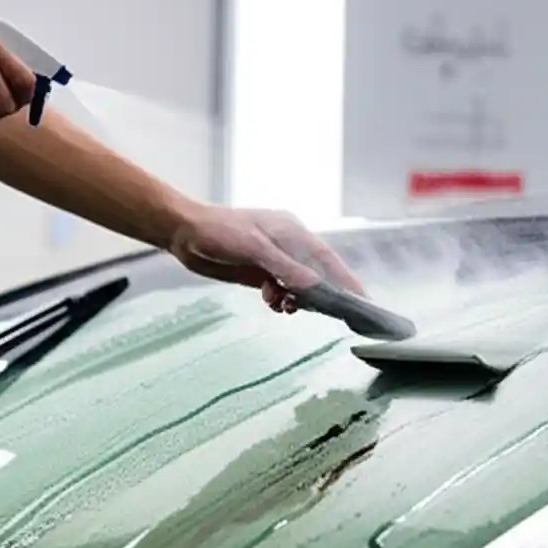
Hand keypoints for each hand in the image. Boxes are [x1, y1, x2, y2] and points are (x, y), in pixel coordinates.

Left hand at [168, 205, 365, 313]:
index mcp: (294, 232)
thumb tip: (314, 287)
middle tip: (330, 316)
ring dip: (297, 299)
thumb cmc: (219, 232)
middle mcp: (289, 246)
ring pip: (299, 286)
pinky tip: (272, 301)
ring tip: (286, 306)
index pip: (328, 260)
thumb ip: (284, 268)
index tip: (363, 302)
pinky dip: (280, 299)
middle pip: (317, 274)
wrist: (184, 233)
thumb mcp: (254, 248)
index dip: (347, 280)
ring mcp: (274, 260)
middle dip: (322, 294)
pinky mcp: (260, 273)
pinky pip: (281, 290)